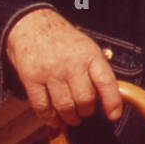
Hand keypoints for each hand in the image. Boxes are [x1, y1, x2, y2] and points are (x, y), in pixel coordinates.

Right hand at [4, 9, 123, 128]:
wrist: (30, 23)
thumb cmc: (61, 38)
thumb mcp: (85, 45)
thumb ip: (96, 67)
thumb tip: (109, 93)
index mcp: (89, 54)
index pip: (106, 81)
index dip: (112, 102)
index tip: (113, 115)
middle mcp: (71, 63)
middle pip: (84, 99)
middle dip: (86, 111)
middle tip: (84, 111)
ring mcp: (50, 71)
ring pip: (65, 106)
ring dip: (70, 117)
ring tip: (71, 118)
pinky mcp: (31, 78)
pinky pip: (42, 106)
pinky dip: (49, 118)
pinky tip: (53, 119)